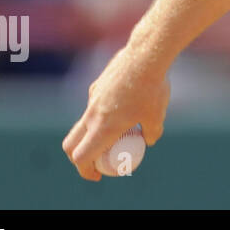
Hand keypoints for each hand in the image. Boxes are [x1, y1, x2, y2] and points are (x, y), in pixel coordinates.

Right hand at [61, 46, 169, 180]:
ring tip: (117, 131)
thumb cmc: (153, 87)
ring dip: (93, 133)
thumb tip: (149, 140)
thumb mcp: (157, 115)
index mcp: (104, 127)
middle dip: (79, 157)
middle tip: (95, 162)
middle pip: (72, 143)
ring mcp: (92, 98)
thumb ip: (153, 132)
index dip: (85, 170)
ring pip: (83, 123)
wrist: (145, 55)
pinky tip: (125, 104)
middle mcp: (92, 114)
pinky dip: (103, 113)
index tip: (97, 174)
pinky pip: (95, 105)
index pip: (81, 157)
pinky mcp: (97, 85)